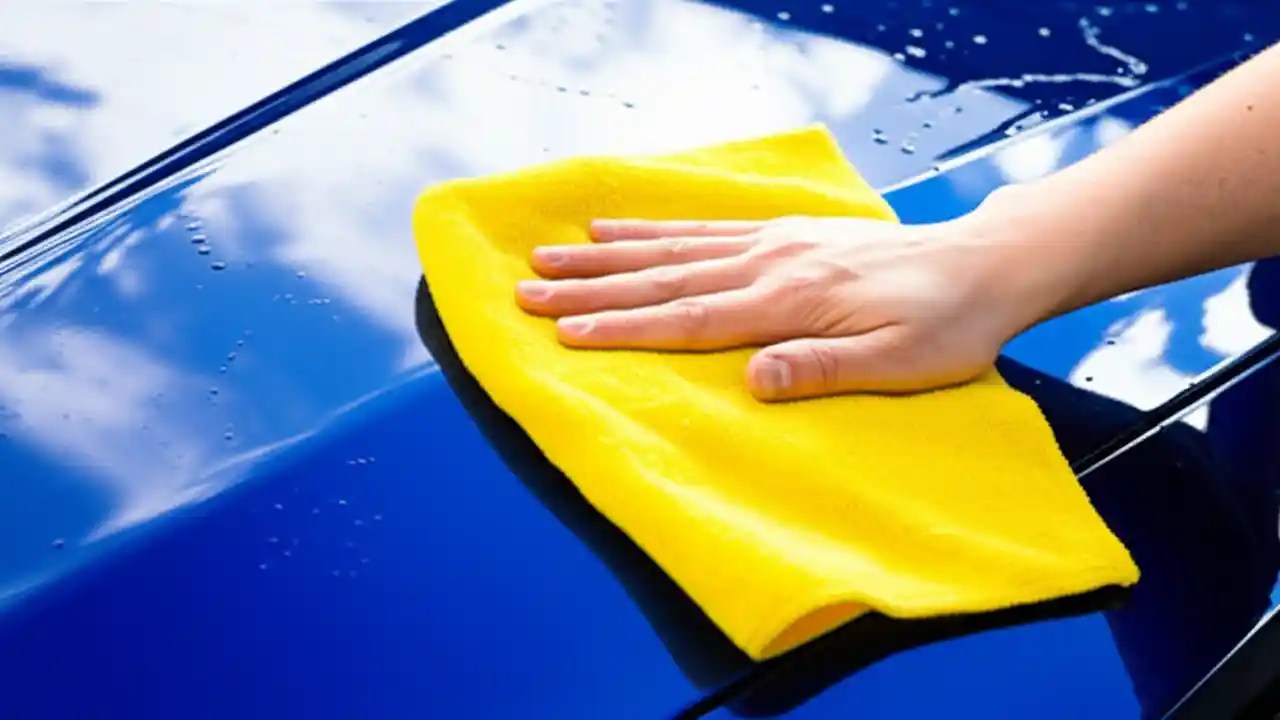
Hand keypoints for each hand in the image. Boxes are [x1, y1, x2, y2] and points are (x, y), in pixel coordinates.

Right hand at [515, 213, 1046, 400]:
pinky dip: (655, 230)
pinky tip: (619, 229)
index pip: (690, 319)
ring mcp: (773, 242)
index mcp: (791, 302)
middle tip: (526, 291)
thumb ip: (824, 370)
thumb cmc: (947, 326)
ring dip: (608, 255)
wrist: (981, 264)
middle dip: (591, 289)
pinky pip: (704, 229)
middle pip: (664, 279)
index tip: (566, 333)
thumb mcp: (901, 366)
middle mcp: (770, 264)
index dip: (624, 328)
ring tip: (551, 255)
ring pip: (673, 249)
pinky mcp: (783, 232)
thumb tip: (752, 379)